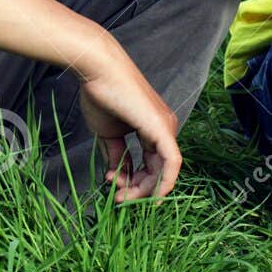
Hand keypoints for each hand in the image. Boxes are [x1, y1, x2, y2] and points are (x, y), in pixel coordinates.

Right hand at [77, 37, 181, 203]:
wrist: (99, 71)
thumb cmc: (102, 95)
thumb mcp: (109, 133)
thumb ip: (116, 154)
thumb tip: (117, 175)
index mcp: (153, 129)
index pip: (151, 164)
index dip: (136, 183)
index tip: (116, 192)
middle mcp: (164, 129)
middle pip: (158, 170)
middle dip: (138, 189)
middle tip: (119, 199)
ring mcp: (165, 128)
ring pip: (164, 170)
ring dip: (143, 189)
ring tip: (121, 194)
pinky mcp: (162, 129)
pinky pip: (172, 162)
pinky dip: (164, 181)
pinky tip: (151, 195)